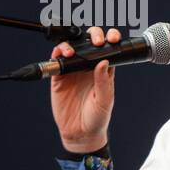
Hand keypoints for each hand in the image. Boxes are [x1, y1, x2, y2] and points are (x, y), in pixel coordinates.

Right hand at [50, 26, 118, 150]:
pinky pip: (56, 62)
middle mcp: (87, 67)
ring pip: (71, 48)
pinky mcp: (59, 78)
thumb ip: (104, 82)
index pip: (107, 48)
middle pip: (89, 43)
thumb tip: (104, 62)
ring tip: (72, 51)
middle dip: (93, 35)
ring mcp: (73, 71)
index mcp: (103, 70)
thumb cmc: (97, 117)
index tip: (113, 38)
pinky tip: (61, 54)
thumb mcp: (105, 100)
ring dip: (71, 44)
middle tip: (95, 42)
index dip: (110, 38)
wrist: (81, 134)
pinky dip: (57, 54)